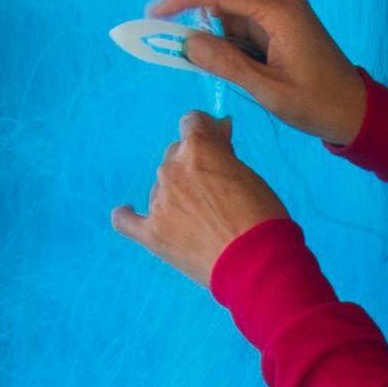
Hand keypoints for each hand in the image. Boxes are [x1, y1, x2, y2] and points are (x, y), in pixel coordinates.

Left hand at [112, 105, 287, 285]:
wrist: (256, 264)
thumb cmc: (261, 216)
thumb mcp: (249, 174)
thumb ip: (225, 151)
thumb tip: (217, 127)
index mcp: (196, 148)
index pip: (191, 122)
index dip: (206, 132)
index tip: (217, 144)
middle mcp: (171, 169)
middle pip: (175, 155)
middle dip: (192, 166)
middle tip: (214, 192)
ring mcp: (158, 201)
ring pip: (161, 187)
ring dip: (175, 194)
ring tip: (198, 220)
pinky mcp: (151, 233)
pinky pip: (126, 221)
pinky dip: (126, 216)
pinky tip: (127, 213)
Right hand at [151, 0, 369, 154]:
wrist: (352, 109)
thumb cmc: (316, 103)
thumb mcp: (269, 92)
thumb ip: (227, 65)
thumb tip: (187, 43)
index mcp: (280, 11)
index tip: (155, 15)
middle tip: (200, 19)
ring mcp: (278, 3)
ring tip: (218, 42)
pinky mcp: (275, 15)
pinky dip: (224, 15)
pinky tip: (232, 49)